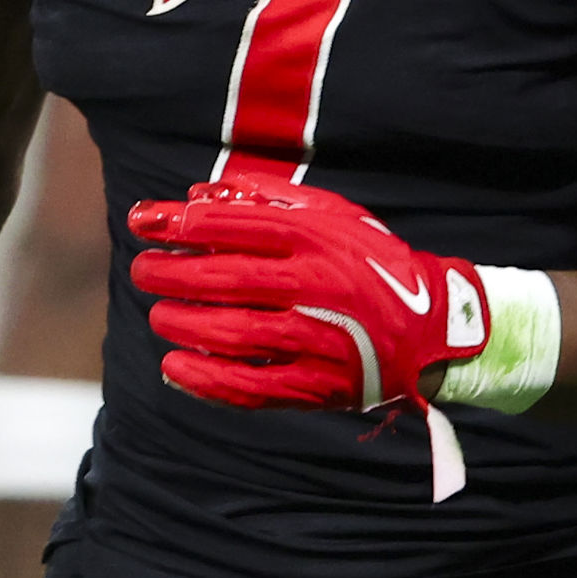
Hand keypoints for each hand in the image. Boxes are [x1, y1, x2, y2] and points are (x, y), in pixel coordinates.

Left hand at [126, 178, 490, 416]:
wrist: (433, 329)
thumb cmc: (373, 264)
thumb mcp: (334, 216)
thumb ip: (269, 199)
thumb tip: (199, 193)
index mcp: (317, 238)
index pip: (235, 225)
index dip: (180, 222)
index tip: (144, 221)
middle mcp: (314, 285)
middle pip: (225, 278)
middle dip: (171, 273)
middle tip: (143, 270)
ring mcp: (315, 338)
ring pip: (231, 332)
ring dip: (182, 323)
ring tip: (160, 315)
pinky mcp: (315, 385)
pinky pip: (250, 385)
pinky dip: (205, 379)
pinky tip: (175, 367)